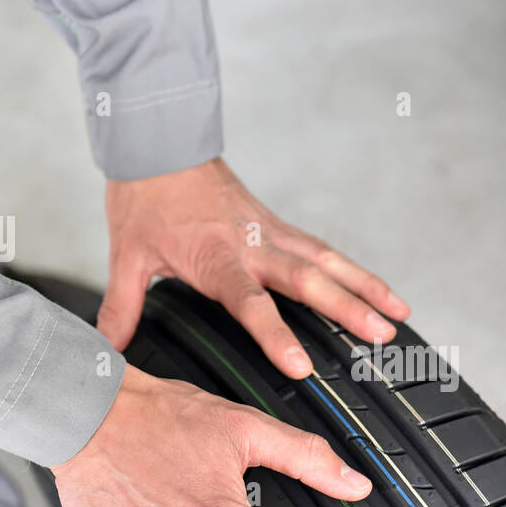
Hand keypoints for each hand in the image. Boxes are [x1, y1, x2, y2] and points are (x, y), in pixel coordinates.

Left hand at [98, 158, 409, 372]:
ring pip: (329, 262)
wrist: (158, 142)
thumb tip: (106, 352)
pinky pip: (325, 251)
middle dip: (347, 310)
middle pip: (308, 281)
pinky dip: (355, 271)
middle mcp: (253, 245)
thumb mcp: (126, 255)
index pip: (250, 302)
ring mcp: (271, 234)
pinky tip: (380, 290)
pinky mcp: (279, 227)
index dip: (275, 334)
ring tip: (399, 316)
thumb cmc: (145, 196)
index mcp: (216, 256)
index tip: (300, 365)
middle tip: (380, 336)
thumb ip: (122, 307)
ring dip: (365, 288)